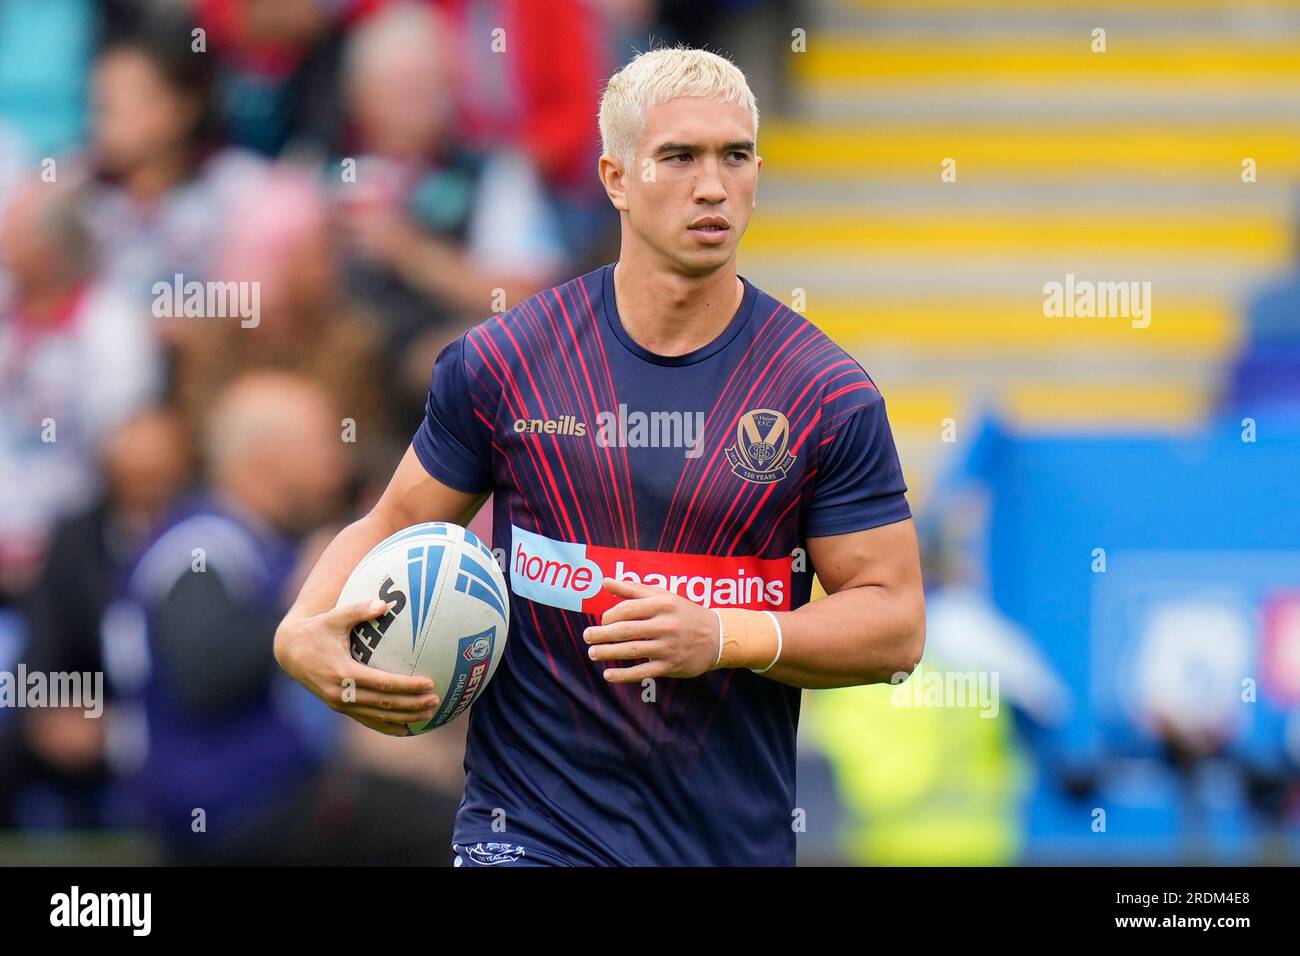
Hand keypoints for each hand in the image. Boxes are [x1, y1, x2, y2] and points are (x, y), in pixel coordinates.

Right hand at [274, 600, 440, 735]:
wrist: (289, 651)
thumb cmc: (317, 629)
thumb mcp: (334, 617)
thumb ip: (358, 610)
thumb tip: (384, 604)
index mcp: (342, 671)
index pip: (382, 683)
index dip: (407, 685)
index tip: (429, 683)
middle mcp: (340, 692)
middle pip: (383, 703)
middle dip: (412, 704)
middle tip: (436, 700)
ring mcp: (339, 703)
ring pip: (377, 715)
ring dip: (404, 716)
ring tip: (429, 714)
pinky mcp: (338, 706)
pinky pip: (366, 719)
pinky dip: (386, 725)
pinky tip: (406, 728)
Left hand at [582, 578, 718, 683]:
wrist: (716, 637)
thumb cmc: (683, 613)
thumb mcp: (663, 596)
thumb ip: (633, 589)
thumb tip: (606, 582)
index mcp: (663, 604)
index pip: (628, 609)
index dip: (610, 615)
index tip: (602, 620)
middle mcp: (666, 625)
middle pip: (626, 630)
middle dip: (602, 634)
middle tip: (587, 636)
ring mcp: (668, 647)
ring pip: (632, 651)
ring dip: (608, 652)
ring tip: (593, 652)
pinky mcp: (670, 666)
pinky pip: (642, 672)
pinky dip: (623, 675)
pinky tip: (608, 675)